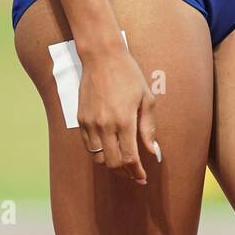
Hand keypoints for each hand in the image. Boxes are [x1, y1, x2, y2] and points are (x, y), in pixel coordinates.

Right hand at [77, 45, 158, 184]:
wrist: (102, 57)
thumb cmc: (128, 75)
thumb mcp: (146, 98)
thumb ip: (149, 128)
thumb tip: (153, 151)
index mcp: (124, 120)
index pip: (129, 158)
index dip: (136, 172)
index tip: (143, 178)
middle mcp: (104, 125)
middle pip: (112, 163)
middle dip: (124, 172)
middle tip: (134, 172)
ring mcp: (90, 123)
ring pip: (98, 157)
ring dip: (111, 163)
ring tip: (123, 161)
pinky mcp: (81, 119)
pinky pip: (88, 145)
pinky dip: (99, 151)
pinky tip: (109, 146)